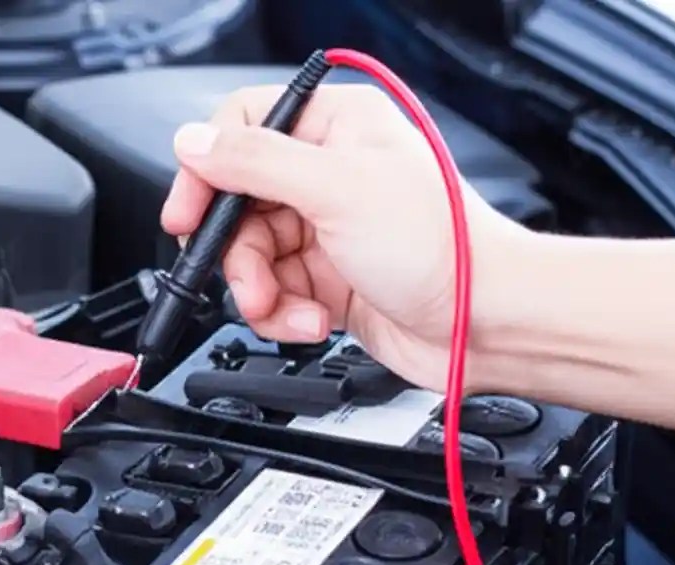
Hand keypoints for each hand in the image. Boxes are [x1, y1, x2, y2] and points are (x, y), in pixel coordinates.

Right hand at [161, 84, 523, 390]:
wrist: (487, 326)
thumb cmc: (444, 248)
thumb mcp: (337, 190)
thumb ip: (256, 163)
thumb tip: (192, 142)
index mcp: (335, 128)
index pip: (242, 128)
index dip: (207, 169)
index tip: (188, 211)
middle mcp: (326, 173)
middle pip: (235, 203)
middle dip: (235, 252)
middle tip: (247, 279)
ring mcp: (324, 229)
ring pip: (248, 256)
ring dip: (259, 291)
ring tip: (286, 308)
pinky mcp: (324, 279)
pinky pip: (271, 293)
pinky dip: (281, 314)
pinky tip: (311, 321)